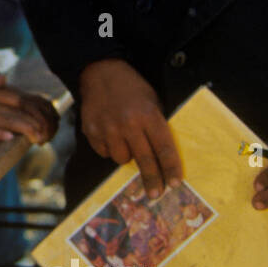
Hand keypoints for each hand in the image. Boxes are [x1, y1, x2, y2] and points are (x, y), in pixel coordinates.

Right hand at [0, 75, 57, 142]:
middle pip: (11, 111)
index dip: (30, 109)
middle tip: (46, 134)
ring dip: (19, 128)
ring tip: (36, 135)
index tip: (44, 118)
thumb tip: (4, 79)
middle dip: (31, 122)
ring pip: (0, 120)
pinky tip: (7, 138)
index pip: (13, 99)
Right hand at [78, 58, 182, 197]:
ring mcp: (107, 129)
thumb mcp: (152, 101)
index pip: (164, 148)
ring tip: (126, 140)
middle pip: (144, 160)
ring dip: (127, 155)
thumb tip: (162, 156)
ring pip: (121, 159)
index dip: (171, 168)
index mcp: (148, 115)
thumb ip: (156, 126)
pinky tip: (111, 134)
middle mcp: (128, 124)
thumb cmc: (132, 88)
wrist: (100, 72)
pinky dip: (110, 148)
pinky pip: (104, 152)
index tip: (176, 183)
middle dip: (152, 180)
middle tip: (156, 194)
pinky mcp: (91, 131)